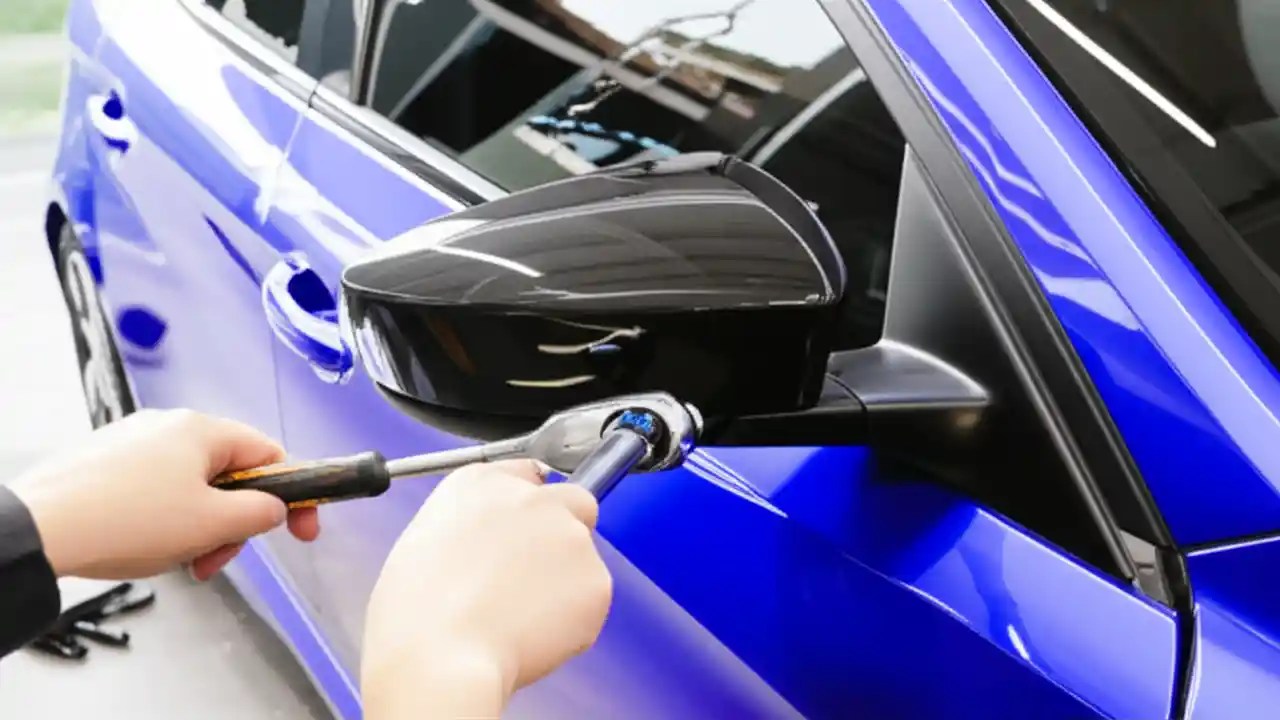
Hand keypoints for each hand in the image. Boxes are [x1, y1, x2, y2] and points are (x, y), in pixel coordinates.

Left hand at [10, 409, 318, 579]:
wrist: (41, 528)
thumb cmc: (128, 520)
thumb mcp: (213, 524)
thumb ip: (260, 514)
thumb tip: (275, 508)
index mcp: (203, 430)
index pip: (270, 455)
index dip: (294, 495)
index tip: (302, 529)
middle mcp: (169, 425)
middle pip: (229, 474)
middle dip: (233, 522)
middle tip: (218, 558)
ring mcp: (133, 441)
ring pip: (191, 485)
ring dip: (198, 526)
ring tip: (177, 560)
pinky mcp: (104, 462)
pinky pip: (155, 489)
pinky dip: (164, 519)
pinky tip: (146, 546)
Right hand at [362, 460, 610, 719]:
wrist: (441, 656)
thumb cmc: (418, 613)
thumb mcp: (426, 541)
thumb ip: (474, 526)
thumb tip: (496, 542)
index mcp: (481, 484)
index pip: (526, 474)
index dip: (529, 507)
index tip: (526, 529)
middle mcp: (532, 498)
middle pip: (574, 501)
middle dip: (566, 531)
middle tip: (536, 577)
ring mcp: (570, 535)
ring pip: (583, 557)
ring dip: (565, 582)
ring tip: (517, 619)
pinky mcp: (596, 578)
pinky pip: (592, 599)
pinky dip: (574, 619)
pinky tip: (533, 635)